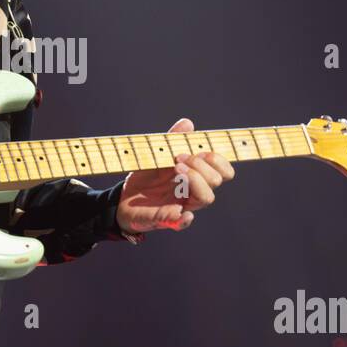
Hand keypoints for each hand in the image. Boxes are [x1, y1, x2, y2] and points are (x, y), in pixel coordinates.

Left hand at [116, 118, 233, 233]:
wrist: (124, 198)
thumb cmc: (146, 177)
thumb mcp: (157, 154)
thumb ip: (173, 139)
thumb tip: (187, 123)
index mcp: (197, 175)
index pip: (223, 171)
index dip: (219, 160)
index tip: (201, 151)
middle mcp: (194, 191)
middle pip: (216, 180)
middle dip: (201, 165)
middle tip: (178, 158)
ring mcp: (183, 205)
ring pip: (207, 198)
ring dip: (196, 181)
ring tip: (176, 168)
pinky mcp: (168, 220)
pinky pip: (182, 223)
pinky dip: (184, 219)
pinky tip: (181, 213)